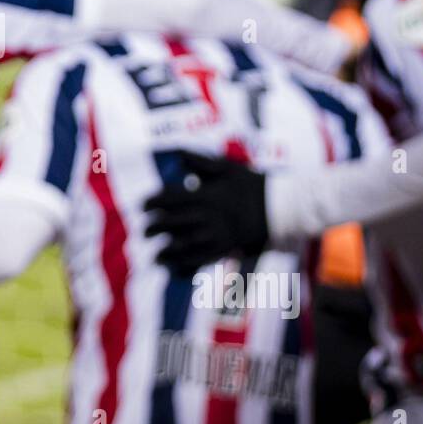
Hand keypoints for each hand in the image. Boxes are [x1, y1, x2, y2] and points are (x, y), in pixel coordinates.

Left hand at [143, 151, 269, 273]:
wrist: (280, 207)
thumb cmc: (252, 184)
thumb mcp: (226, 168)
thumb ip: (200, 162)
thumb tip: (177, 154)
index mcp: (207, 194)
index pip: (172, 199)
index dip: (154, 202)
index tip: (142, 206)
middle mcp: (209, 215)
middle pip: (174, 222)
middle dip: (155, 227)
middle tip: (144, 230)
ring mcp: (218, 233)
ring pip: (186, 244)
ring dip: (168, 251)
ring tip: (155, 255)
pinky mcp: (227, 248)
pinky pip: (203, 259)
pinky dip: (187, 266)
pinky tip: (174, 269)